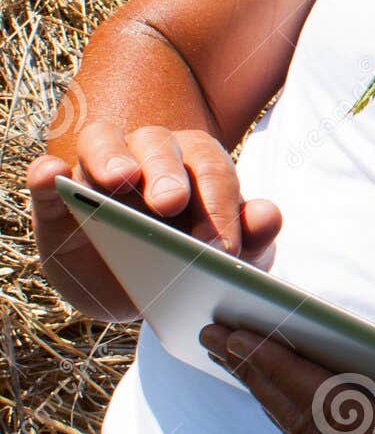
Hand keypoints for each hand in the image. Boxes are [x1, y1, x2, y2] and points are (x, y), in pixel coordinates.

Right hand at [27, 122, 281, 321]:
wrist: (136, 290)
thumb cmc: (190, 261)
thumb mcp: (224, 258)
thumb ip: (252, 238)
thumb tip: (268, 215)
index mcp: (195, 166)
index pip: (210, 169)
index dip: (218, 204)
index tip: (222, 247)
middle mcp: (147, 158)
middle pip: (159, 146)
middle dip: (167, 172)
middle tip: (170, 202)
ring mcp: (97, 174)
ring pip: (103, 143)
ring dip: (111, 157)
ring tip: (118, 178)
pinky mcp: (56, 200)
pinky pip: (47, 177)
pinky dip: (46, 172)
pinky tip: (50, 174)